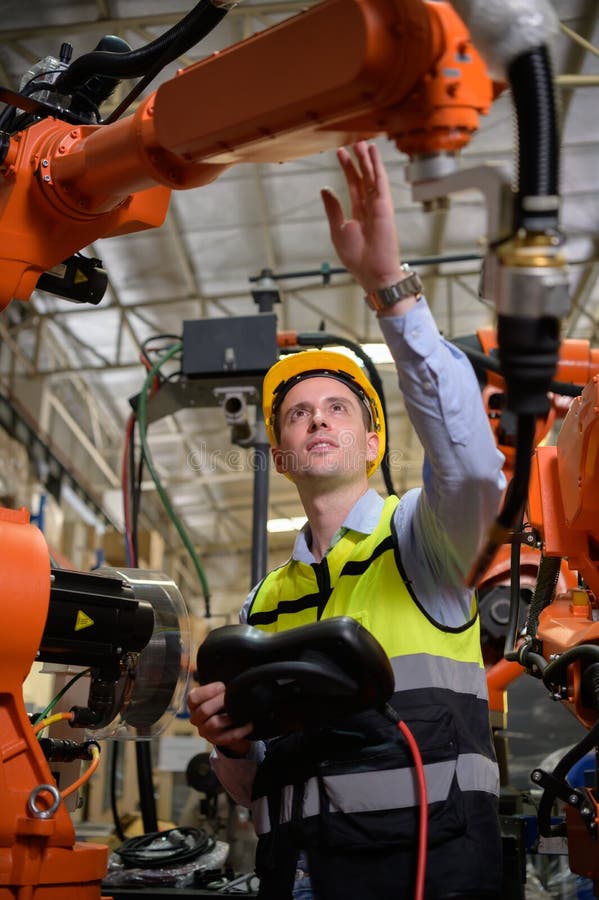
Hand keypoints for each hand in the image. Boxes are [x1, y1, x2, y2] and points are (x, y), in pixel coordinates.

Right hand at [188, 681, 252, 756]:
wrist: (230, 725)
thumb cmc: (223, 704)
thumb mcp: (217, 693)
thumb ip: (220, 688)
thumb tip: (233, 680)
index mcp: (194, 705)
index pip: (193, 698)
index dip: (208, 691)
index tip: (222, 686)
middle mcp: (196, 719)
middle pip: (204, 710)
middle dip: (221, 701)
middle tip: (232, 697)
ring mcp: (205, 732)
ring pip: (214, 723)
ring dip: (229, 715)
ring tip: (240, 710)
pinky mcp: (217, 742)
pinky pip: (229, 736)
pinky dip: (241, 730)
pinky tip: (249, 724)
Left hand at [321, 141, 402, 291]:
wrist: (371, 271)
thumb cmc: (356, 256)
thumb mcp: (338, 229)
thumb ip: (333, 208)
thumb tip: (325, 189)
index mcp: (358, 213)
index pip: (353, 186)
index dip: (347, 169)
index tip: (340, 153)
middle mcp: (370, 207)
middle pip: (363, 178)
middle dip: (358, 161)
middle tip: (352, 142)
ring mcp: (378, 206)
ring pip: (373, 177)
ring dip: (368, 159)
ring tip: (362, 142)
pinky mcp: (385, 206)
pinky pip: (380, 182)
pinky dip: (377, 167)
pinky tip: (373, 154)